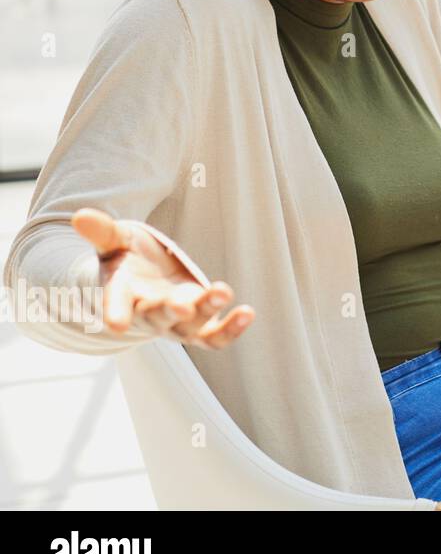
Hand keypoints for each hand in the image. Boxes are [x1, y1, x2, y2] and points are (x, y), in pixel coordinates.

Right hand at [71, 207, 253, 349]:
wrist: (145, 280)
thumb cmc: (127, 258)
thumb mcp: (115, 241)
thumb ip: (102, 232)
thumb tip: (80, 216)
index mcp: (122, 294)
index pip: (115, 303)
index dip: (115, 311)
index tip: (116, 323)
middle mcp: (148, 314)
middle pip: (158, 317)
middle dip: (171, 311)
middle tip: (183, 305)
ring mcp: (175, 323)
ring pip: (190, 328)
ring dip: (207, 312)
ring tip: (222, 290)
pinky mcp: (199, 326)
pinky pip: (214, 338)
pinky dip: (230, 329)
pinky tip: (247, 313)